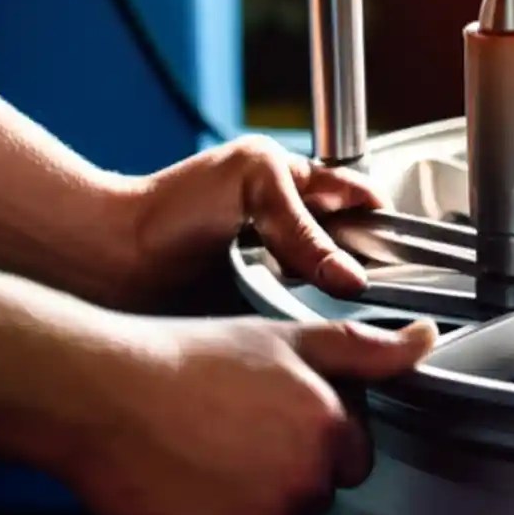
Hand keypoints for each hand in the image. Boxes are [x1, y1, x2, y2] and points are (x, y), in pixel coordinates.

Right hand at [65, 315, 436, 514]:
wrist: (102, 392)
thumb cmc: (186, 359)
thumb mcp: (284, 339)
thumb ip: (365, 348)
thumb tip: (426, 341)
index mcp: (330, 423)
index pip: (351, 455)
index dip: (312, 438)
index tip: (268, 420)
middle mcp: (308, 474)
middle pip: (315, 493)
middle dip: (282, 472)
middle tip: (228, 435)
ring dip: (248, 505)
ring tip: (204, 459)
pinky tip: (189, 492)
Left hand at [121, 135, 386, 310]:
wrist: (113, 260)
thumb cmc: (170, 205)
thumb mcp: (252, 185)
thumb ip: (304, 226)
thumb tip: (350, 275)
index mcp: (295, 183)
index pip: (361, 198)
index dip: (383, 219)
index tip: (401, 247)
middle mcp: (292, 230)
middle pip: (354, 249)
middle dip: (368, 266)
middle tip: (371, 285)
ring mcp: (278, 274)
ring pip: (333, 292)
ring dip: (339, 303)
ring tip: (342, 310)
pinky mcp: (262, 313)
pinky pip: (301, 324)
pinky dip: (309, 328)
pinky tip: (309, 331)